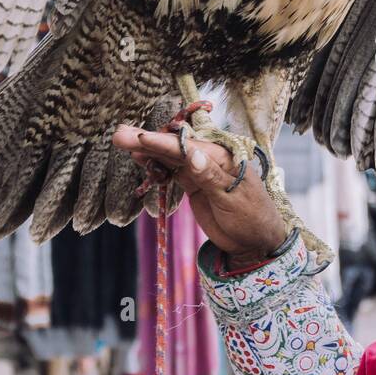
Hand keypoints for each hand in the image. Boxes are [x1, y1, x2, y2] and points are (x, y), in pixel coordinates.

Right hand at [112, 125, 288, 266]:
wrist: (255, 240)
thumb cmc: (251, 217)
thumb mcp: (232, 198)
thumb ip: (210, 176)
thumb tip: (192, 155)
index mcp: (223, 157)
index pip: (188, 147)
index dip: (163, 142)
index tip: (141, 138)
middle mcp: (210, 159)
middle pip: (174, 148)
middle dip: (147, 141)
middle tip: (119, 134)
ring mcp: (200, 171)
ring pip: (170, 157)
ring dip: (147, 150)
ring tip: (121, 140)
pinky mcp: (193, 184)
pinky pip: (171, 171)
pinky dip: (155, 164)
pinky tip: (139, 158)